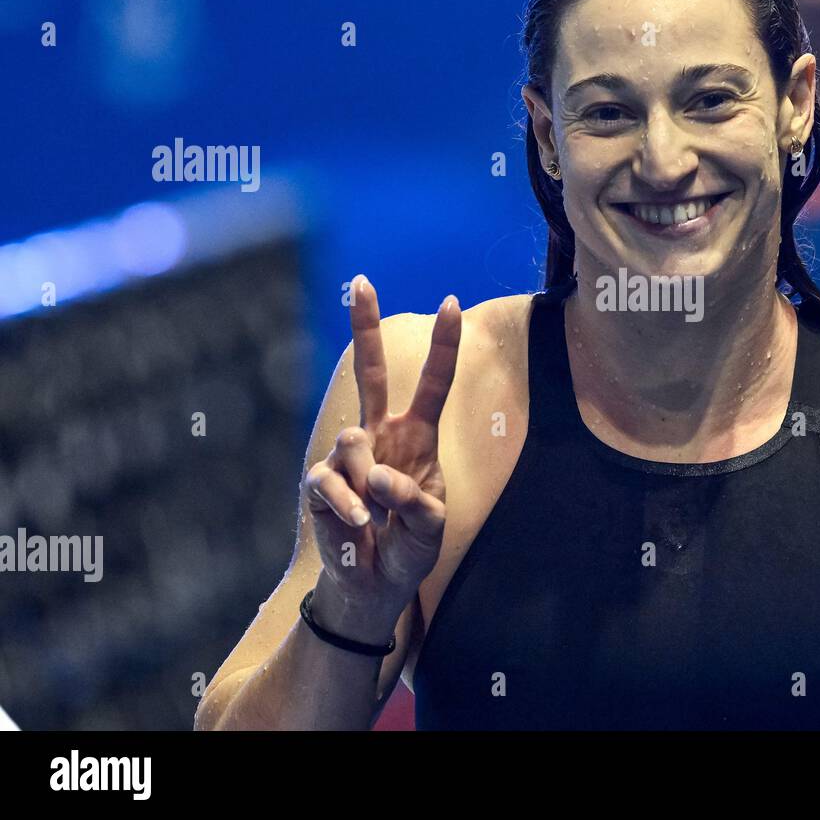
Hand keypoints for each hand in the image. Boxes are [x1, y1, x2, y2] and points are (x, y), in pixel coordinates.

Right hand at [304, 275, 461, 625]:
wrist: (372, 585)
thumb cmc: (409, 546)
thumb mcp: (432, 525)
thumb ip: (415, 499)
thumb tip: (376, 475)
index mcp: (417, 436)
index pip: (433, 383)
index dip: (443, 345)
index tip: (452, 301)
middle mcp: (380, 435)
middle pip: (370, 372)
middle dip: (364, 326)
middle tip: (361, 280)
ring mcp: (347, 455)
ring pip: (353, 443)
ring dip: (370, 488)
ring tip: (377, 522)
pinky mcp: (320, 482)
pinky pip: (332, 482)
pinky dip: (349, 509)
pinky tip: (358, 528)